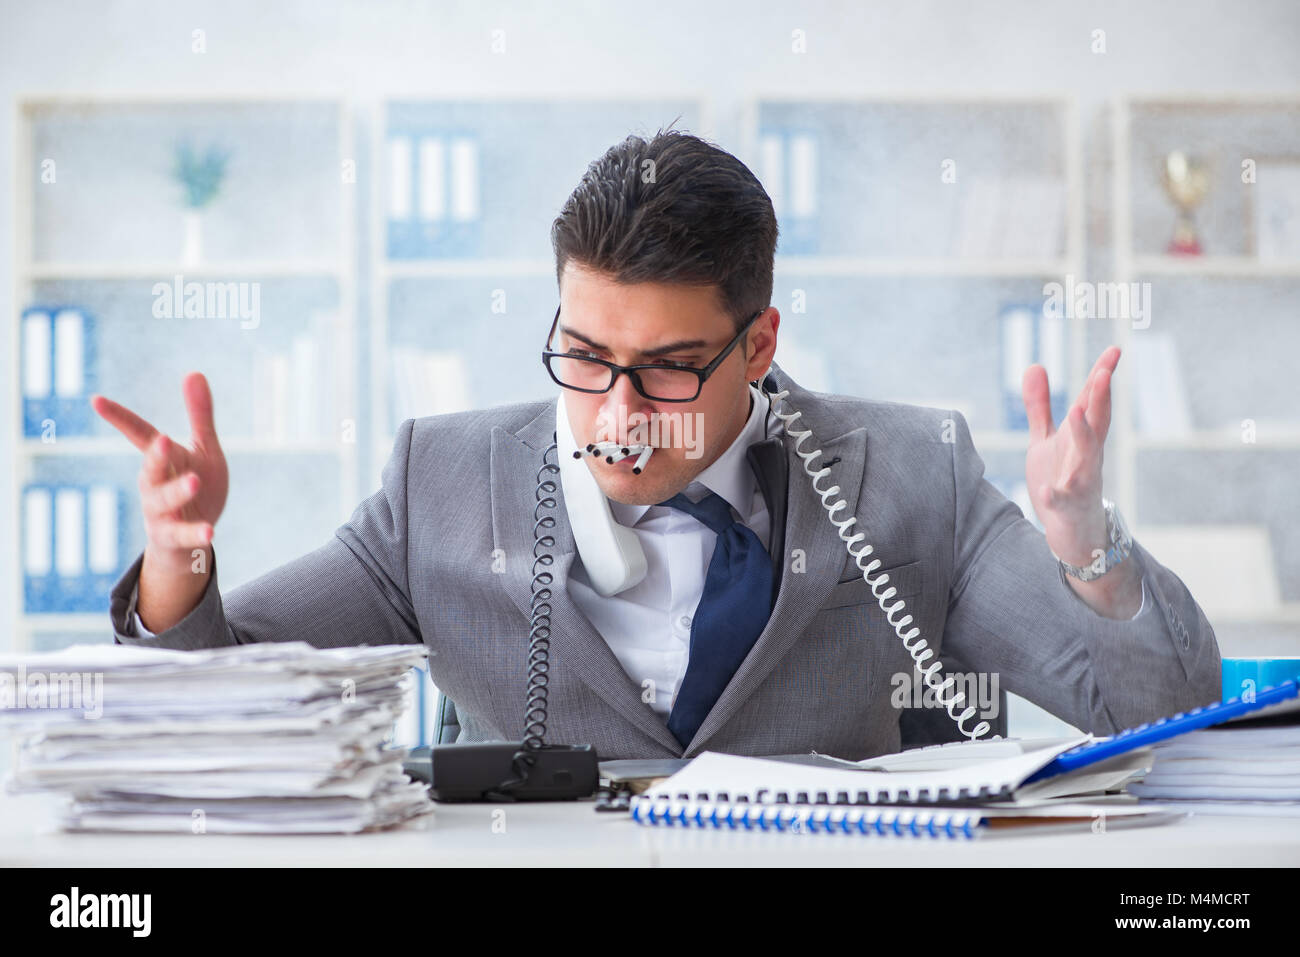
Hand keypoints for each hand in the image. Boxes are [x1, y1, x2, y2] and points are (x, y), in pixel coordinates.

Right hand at [91, 372, 228, 569]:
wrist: (193, 536)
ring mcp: (161, 512)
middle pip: (151, 469)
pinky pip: (183, 535)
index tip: (96, 400)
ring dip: (178, 491)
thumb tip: (194, 371)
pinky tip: (210, 533)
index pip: (139, 435)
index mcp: (162, 460)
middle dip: (156, 455)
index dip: (120, 418)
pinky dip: (195, 534)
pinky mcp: (173, 536)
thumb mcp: (201, 449)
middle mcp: (154, 484)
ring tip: (195, 481)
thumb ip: (199, 414)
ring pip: (164, 501)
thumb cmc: (197, 486)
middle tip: (162, 439)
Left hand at [1022, 346, 1119, 567]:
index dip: (1101, 377)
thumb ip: (1040, 406)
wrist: (1072, 530)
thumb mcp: (1046, 439)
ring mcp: (1079, 481)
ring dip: (1082, 435)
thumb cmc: (1061, 479)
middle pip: (1096, 423)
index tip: (1114, 350)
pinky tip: (1048, 490)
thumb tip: (1034, 365)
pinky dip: (1056, 495)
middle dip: (1099, 398)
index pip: (1093, 403)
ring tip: (1075, 412)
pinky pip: (1062, 500)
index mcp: (1081, 438)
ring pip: (1085, 457)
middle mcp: (1086, 456)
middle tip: (1102, 372)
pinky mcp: (1066, 506)